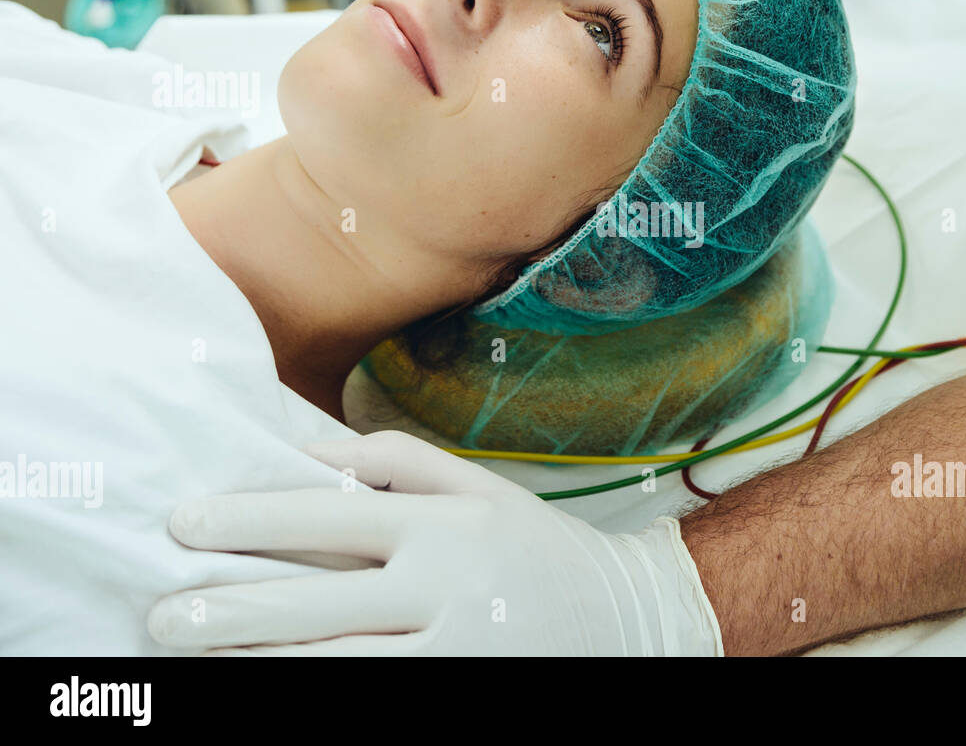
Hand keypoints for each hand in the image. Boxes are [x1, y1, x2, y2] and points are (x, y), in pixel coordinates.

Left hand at [148, 431, 723, 654]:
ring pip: (330, 662)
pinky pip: (365, 696)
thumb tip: (307, 449)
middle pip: (315, 599)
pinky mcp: (454, 692)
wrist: (622, 620)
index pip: (328, 514)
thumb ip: (397, 460)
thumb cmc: (534, 545)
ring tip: (194, 660)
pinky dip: (309, 692)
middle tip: (163, 616)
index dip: (249, 518)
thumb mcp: (479, 488)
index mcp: (445, 523)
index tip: (184, 524)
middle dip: (228, 609)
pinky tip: (266, 686)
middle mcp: (444, 586)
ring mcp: (450, 649)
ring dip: (255, 661)